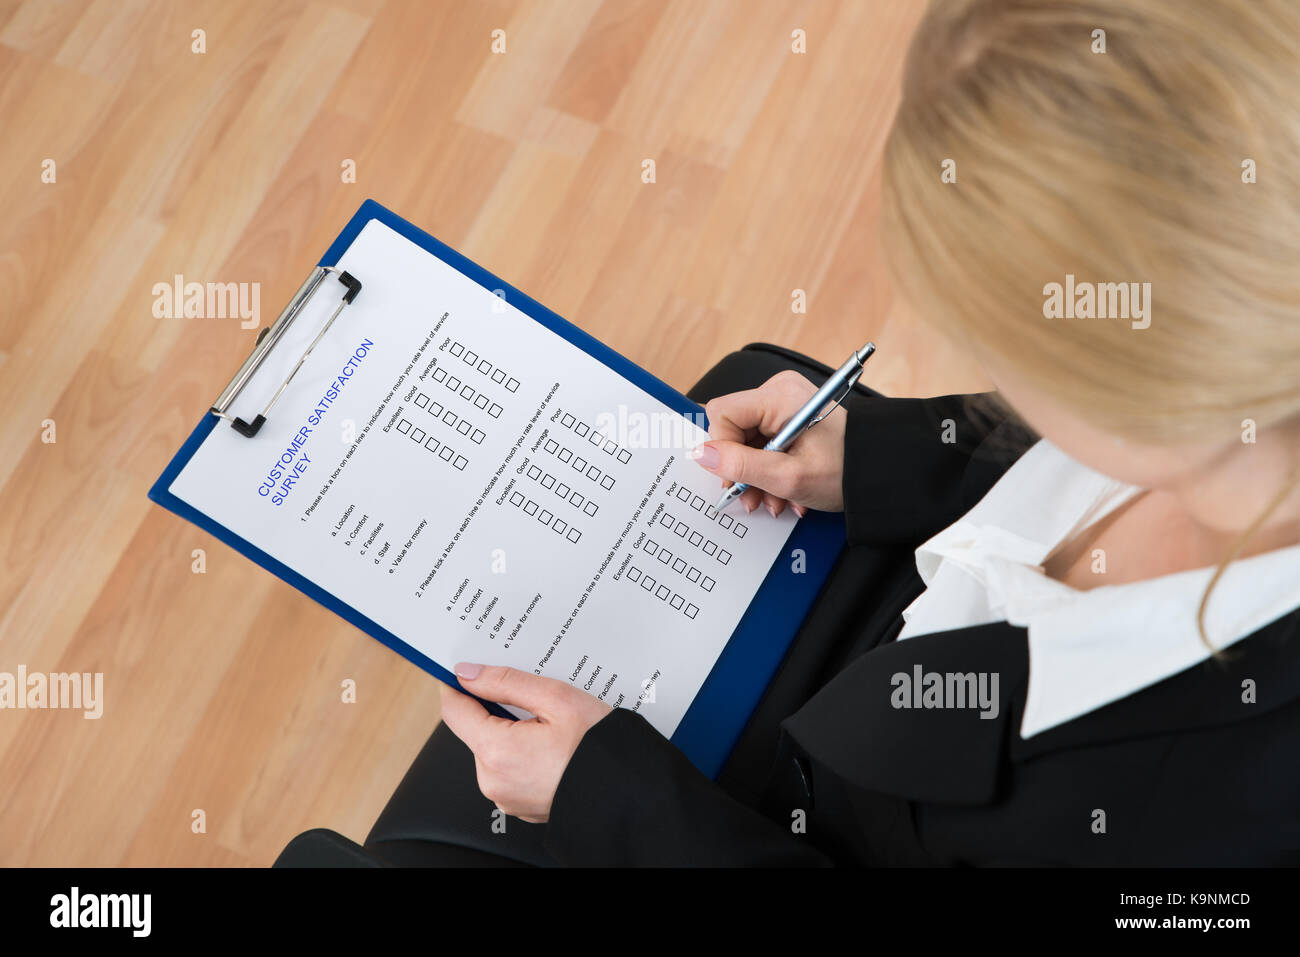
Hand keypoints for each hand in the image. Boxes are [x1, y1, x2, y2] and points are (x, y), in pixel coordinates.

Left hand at [439, 663, 611, 823]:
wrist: (629, 794)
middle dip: (498, 709)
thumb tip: (468, 673)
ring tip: (552, 724)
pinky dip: (524, 754)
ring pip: (495, 749)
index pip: (455, 710)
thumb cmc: (600, 749)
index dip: (457, 685)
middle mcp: (494, 781)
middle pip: (477, 730)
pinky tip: (553, 746)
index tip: (466, 670)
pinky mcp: (521, 805)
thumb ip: (506, 682)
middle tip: (535, 698)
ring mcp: (507, 797)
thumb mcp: (556, 699)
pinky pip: (511, 770)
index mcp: (497, 753)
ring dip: (513, 731)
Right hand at [690, 370, 846, 515]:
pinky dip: (771, 470)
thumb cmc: (847, 470)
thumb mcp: (788, 477)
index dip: (723, 450)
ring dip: (758, 476)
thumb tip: (702, 455)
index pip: (721, 414)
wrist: (881, 471)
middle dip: (742, 470)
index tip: (737, 480)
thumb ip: (740, 466)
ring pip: (747, 441)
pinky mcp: (789, 416)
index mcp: (778, 396)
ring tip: (776, 501)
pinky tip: (785, 491)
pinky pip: (763, 442)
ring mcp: (784, 403)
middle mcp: (778, 391)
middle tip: (755, 499)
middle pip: (733, 430)